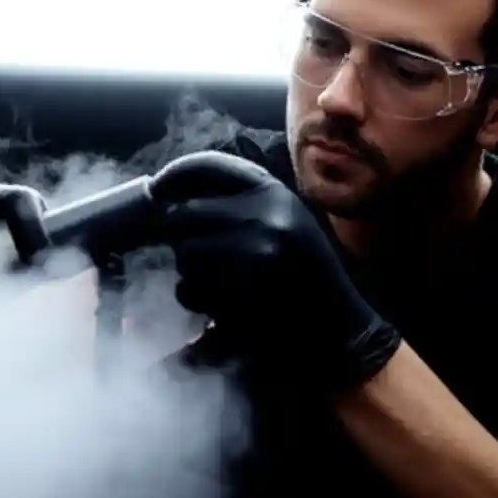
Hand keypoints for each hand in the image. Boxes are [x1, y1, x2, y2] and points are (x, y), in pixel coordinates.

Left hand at [149, 151, 400, 393]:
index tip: (157, 189)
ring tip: (218, 284)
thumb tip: (170, 196)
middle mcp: (265, 215)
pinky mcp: (243, 293)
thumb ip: (239, 204)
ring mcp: (255, 253)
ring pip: (184, 254)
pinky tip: (221, 306)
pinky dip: (196, 300)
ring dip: (189, 273)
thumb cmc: (307, 276)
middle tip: (195, 256)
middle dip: (180, 236)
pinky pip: (190, 290)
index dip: (175, 175)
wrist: (341, 331)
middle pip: (182, 214)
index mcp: (274, 193)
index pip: (209, 166)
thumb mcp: (285, 222)